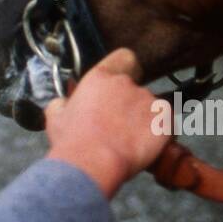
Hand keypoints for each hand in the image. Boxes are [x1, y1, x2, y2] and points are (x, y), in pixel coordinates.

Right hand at [44, 48, 169, 197]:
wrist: (93, 163)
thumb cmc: (73, 142)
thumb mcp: (55, 116)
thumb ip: (64, 103)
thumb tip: (64, 104)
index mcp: (100, 77)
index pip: (124, 58)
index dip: (125, 68)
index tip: (120, 85)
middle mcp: (126, 83)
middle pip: (135, 89)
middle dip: (129, 106)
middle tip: (117, 128)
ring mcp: (148, 100)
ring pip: (151, 108)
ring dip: (143, 121)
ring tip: (128, 143)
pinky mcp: (165, 120)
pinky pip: (166, 123)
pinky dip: (160, 133)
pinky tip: (144, 147)